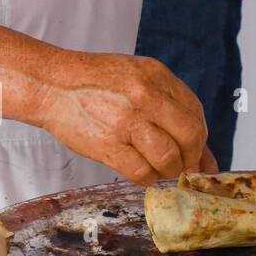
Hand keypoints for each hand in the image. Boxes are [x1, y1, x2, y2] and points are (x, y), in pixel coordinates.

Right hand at [40, 53, 209, 184]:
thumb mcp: (137, 79)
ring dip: (170, 171)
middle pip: (190, 137)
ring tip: (159, 168)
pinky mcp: (108, 144)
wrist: (51, 84)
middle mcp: (145, 95)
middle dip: (191, 158)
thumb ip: (171, 107)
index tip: (195, 152)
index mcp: (156, 76)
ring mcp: (126, 120)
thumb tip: (204, 154)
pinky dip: (148, 178)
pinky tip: (142, 172)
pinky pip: (142, 172)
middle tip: (182, 165)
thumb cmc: (95, 83)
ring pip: (169, 158)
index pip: (196, 113)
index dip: (200, 139)